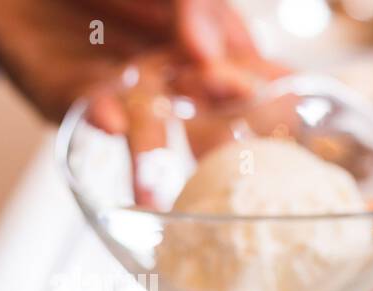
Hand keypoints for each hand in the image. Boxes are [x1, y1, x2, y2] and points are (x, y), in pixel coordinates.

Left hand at [0, 0, 284, 203]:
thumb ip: (200, 10)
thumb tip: (213, 57)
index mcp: (208, 51)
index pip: (254, 81)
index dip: (279, 103)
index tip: (303, 120)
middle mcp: (173, 80)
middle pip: (206, 122)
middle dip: (223, 146)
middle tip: (241, 167)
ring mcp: (123, 91)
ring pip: (147, 129)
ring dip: (154, 157)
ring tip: (158, 190)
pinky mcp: (69, 93)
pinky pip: (85, 108)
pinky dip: (99, 113)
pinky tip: (110, 120)